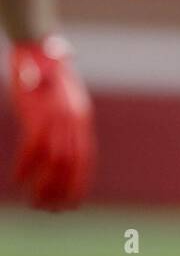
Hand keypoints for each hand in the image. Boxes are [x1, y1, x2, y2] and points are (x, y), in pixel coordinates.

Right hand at [9, 35, 95, 209]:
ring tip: (33, 202)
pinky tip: (17, 180)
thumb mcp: (62, 98)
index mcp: (81, 117)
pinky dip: (26, 167)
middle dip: (62, 191)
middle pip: (73, 164)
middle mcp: (73, 119)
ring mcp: (56, 116)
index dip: (79, 183)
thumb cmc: (45, 72)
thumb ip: (66, 120)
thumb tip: (62, 147)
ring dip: (44, 185)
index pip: (86, 158)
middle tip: (49, 210)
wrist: (36, 45)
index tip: (72, 203)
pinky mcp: (37, 112)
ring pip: (55, 161)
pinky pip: (33, 148)